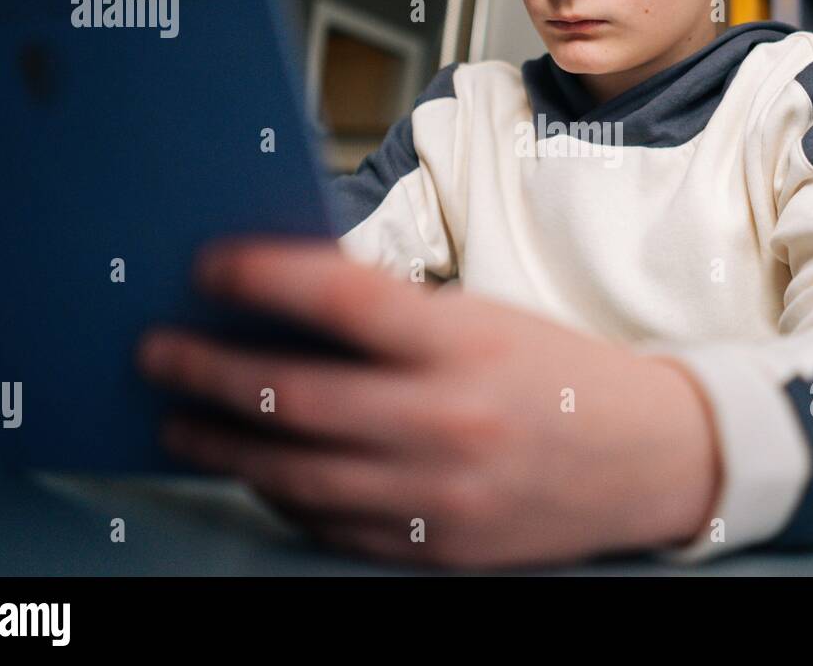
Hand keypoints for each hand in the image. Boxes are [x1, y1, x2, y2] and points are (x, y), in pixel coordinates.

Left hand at [136, 239, 720, 568]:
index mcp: (464, 342)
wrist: (651, 458)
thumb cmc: (568, 375)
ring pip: (296, 471)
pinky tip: (258, 473)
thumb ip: (399, 317)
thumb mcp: (490, 320)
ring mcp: (438, 491)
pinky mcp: (437, 546)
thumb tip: (296, 304)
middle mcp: (446, 418)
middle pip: (294, 394)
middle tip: (161, 352)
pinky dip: (282, 497)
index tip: (210, 265)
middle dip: (209, 369)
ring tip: (184, 420)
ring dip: (225, 442)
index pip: (340, 295)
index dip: (260, 275)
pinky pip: (332, 526)